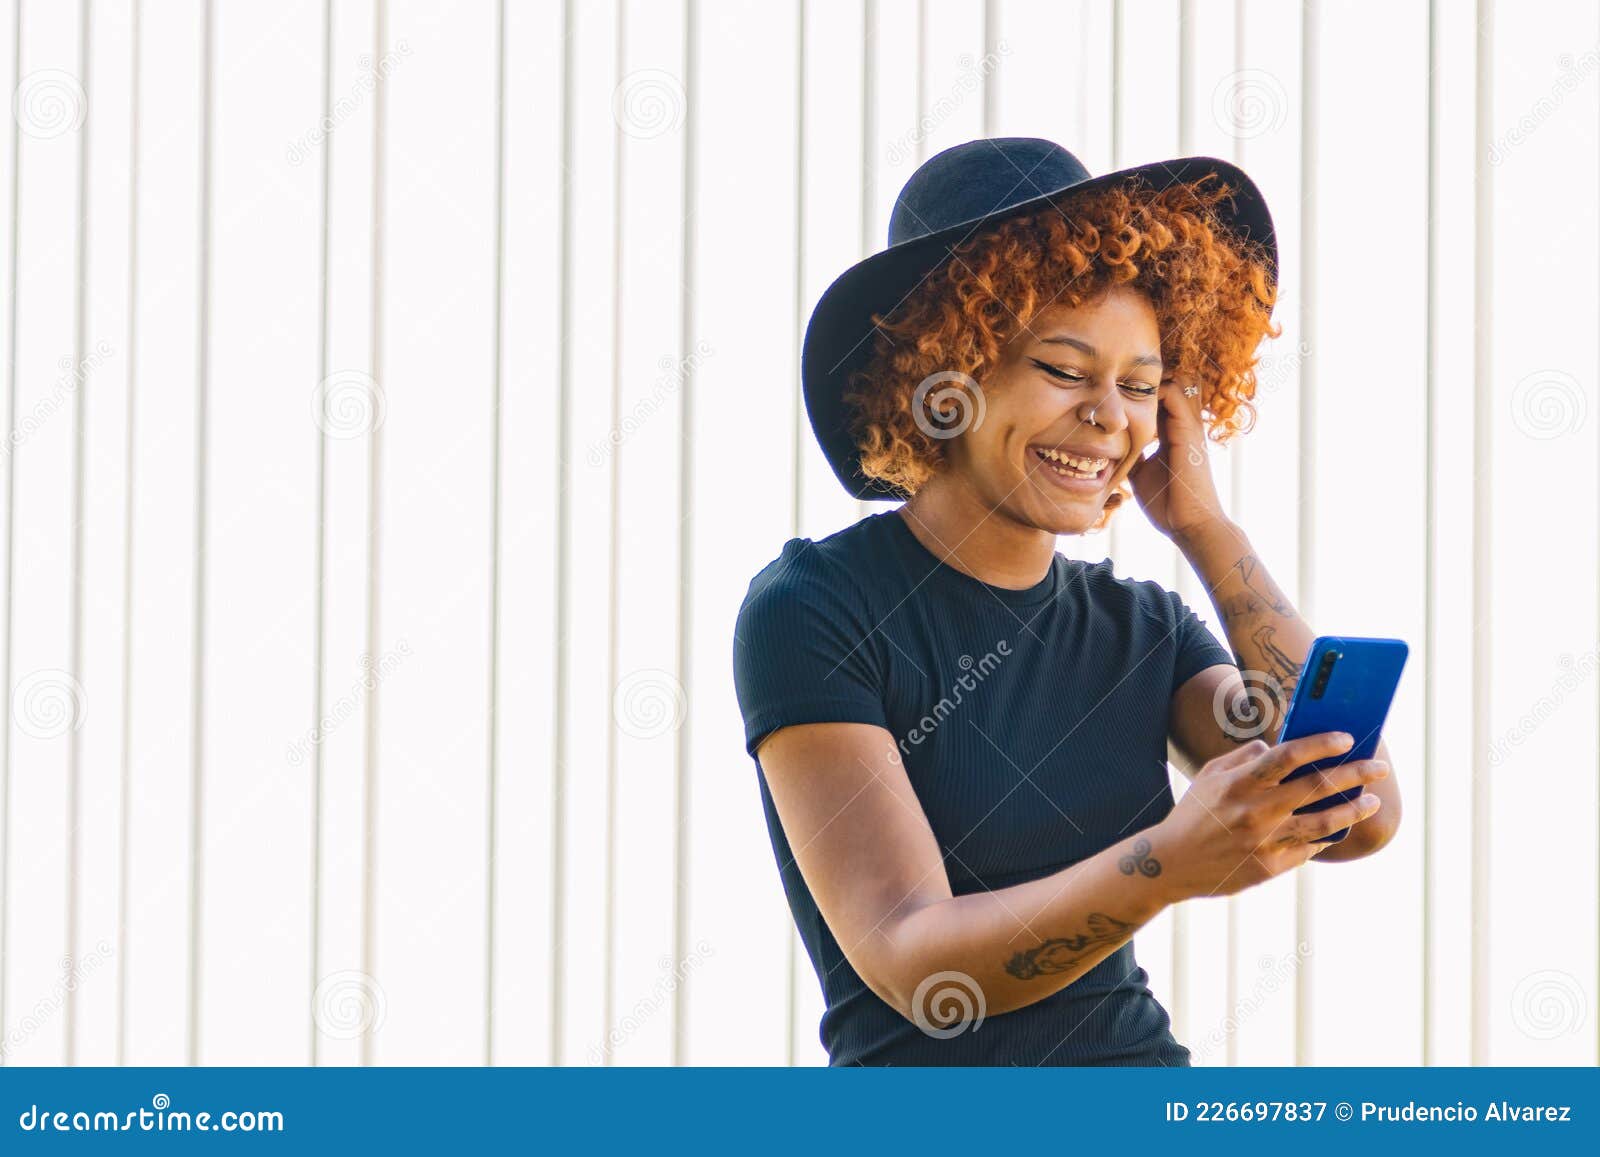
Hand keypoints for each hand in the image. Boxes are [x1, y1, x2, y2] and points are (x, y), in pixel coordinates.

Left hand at [1127, 374, 1227, 541]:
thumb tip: (1108, 449)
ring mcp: (1189, 424)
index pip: (1162, 396)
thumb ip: (1132, 455)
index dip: (1141, 389)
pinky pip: (1173, 393)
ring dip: (1151, 381)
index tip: (1115, 391)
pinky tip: (1129, 402)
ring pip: (1177, 379)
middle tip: (1118, 384)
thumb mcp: (1141, 472)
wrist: (1190, 524)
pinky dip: (1152, 390)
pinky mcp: (1188, 430)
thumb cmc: (1168, 503)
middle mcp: (1185, 423)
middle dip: (1147, 378)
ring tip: (1123, 389)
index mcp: (1175, 432)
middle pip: (1174, 380)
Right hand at [1149, 733, 1390, 901]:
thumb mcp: (1211, 776)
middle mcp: (1255, 811)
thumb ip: (1245, 758)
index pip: (1287, 755)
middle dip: (1354, 773)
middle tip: (1379, 767)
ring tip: (1371, 801)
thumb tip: (1278, 746)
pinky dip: (1327, 836)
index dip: (1320, 744)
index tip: (1346, 738)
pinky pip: (1309, 849)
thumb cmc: (1193, 813)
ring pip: (1322, 823)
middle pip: (1315, 786)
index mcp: (1239, 783)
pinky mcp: (1270, 867)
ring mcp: (1264, 841)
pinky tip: (1340, 826)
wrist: (1171, 863)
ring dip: (1352, 810)